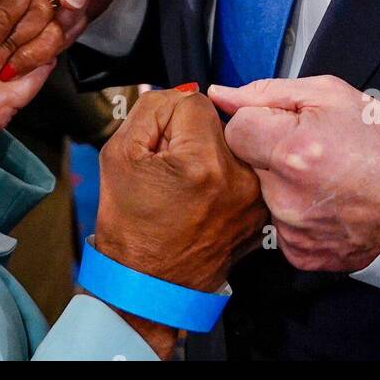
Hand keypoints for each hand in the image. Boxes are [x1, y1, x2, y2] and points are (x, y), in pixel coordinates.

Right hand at [93, 90, 266, 356]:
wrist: (147, 286)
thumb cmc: (131, 228)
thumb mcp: (119, 153)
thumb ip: (151, 109)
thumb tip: (177, 93)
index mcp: (204, 163)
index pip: (193, 101)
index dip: (166, 120)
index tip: (157, 148)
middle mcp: (239, 179)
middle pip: (216, 121)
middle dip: (189, 135)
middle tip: (169, 168)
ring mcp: (254, 199)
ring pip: (230, 144)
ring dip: (208, 152)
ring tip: (186, 184)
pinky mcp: (259, 212)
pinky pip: (241, 170)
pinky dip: (222, 175)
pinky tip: (201, 198)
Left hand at [209, 76, 379, 273]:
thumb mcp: (330, 94)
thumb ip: (266, 93)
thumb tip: (222, 95)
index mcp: (290, 149)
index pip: (235, 129)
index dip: (259, 121)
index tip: (285, 125)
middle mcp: (286, 196)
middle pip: (246, 164)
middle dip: (269, 152)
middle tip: (309, 150)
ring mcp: (292, 230)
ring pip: (261, 195)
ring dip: (281, 184)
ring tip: (322, 176)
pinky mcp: (301, 254)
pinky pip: (278, 226)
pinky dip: (295, 213)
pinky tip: (325, 201)